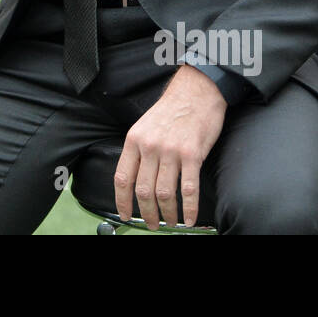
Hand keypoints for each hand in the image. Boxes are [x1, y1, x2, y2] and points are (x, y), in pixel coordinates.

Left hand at [113, 65, 226, 229]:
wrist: (196, 91)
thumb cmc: (172, 110)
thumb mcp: (145, 126)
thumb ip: (139, 151)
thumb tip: (135, 179)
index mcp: (134, 140)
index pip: (122, 178)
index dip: (121, 201)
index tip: (125, 215)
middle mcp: (150, 147)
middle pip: (143, 190)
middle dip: (147, 213)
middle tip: (152, 224)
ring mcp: (171, 151)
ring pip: (164, 193)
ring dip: (167, 214)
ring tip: (171, 222)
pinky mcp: (193, 154)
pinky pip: (189, 189)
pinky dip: (189, 208)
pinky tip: (189, 218)